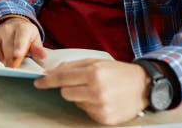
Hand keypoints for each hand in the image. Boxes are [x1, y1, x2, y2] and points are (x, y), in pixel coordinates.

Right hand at [0, 16, 46, 66]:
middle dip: (11, 61)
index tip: (17, 55)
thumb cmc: (27, 34)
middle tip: (13, 71)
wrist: (14, 23)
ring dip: (2, 61)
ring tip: (7, 68)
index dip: (19, 47)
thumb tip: (42, 56)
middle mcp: (9, 28)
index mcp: (23, 28)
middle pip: (8, 48)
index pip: (21, 38)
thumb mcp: (35, 38)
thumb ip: (38, 48)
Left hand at [34, 59, 149, 124]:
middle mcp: (97, 91)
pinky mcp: (104, 119)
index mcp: (94, 73)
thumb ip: (73, 66)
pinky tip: (101, 99)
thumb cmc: (118, 72)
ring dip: (80, 96)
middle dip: (68, 87)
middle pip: (65, 93)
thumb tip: (52, 72)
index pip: (62, 78)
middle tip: (80, 82)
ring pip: (75, 103)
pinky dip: (89, 105)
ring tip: (96, 90)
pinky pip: (86, 112)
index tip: (38, 83)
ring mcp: (101, 107)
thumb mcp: (96, 61)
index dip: (48, 81)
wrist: (142, 87)